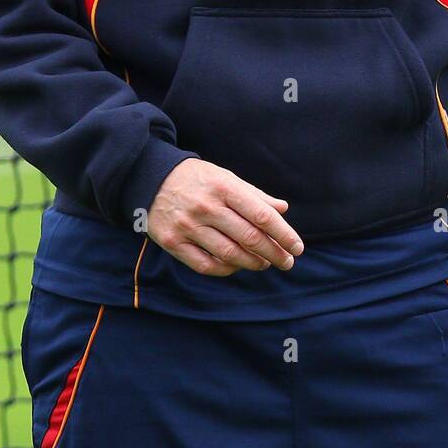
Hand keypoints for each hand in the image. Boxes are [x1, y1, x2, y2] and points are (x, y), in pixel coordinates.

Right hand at [146, 158, 304, 276]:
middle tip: (287, 262)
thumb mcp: (225, 177)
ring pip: (230, 254)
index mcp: (223, 187)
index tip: (297, 247)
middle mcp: (206, 207)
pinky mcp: (173, 243)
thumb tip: (283, 209)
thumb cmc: (197, 178)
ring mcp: (188, 227)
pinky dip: (226, 269)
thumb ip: (254, 195)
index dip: (283, 234)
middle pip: (249, 238)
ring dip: (253, 263)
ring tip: (265, 263)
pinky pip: (206, 265)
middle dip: (274, 253)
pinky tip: (237, 266)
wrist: (150, 178)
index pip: (261, 215)